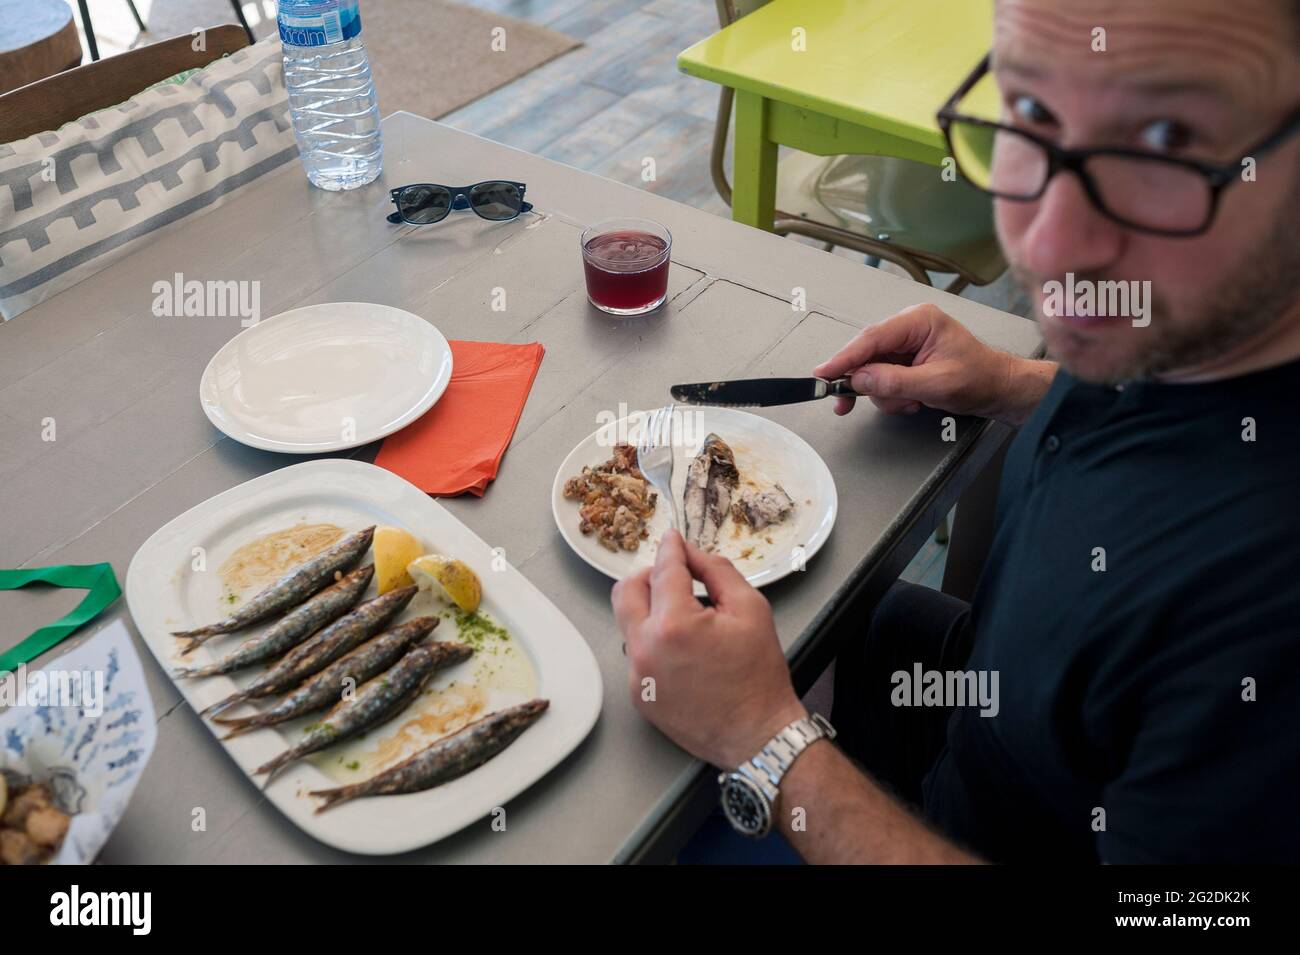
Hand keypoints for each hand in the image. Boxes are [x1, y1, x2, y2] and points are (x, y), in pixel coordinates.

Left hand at [611, 530, 805, 768]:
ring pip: (629, 623)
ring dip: (650, 611)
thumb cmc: (758, 676)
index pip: (664, 570)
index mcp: (673, 625)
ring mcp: (637, 675)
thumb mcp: (751, 608)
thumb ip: (716, 570)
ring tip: (686, 620)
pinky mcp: (638, 695)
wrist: (757, 735)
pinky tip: (684, 652)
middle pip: (626, 591)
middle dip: (648, 576)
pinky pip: (637, 654)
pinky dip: (655, 643)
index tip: (673, 539)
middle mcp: (645, 649)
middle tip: (673, 577)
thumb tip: (690, 553)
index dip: (671, 549)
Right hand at [813, 303, 1025, 421]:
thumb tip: (861, 379)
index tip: (824, 373)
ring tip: (910, 401)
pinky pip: (882, 378)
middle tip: (843, 402)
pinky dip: (891, 395)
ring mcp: (906, 344)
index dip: (844, 357)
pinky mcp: (905, 360)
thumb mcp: (936, 384)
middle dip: (862, 382)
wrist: (997, 389)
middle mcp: (909, 328)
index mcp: (919, 321)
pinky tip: (911, 400)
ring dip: (885, 393)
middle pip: (866, 353)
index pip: (872, 338)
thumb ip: (895, 382)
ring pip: (872, 370)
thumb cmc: (979, 377)